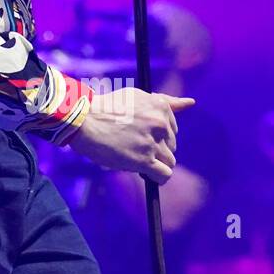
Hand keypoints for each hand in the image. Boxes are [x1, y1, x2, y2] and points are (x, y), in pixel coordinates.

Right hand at [64, 88, 194, 184]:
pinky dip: (158, 177)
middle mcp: (159, 124)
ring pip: (169, 161)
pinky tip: (145, 172)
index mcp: (160, 106)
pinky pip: (164, 175)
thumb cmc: (106, 108)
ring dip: (155, 163)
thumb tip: (191, 103)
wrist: (82, 121)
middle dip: (156, 149)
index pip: (172, 128)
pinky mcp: (143, 160)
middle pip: (171, 146)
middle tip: (134, 146)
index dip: (157, 135)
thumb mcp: (136, 96)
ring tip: (136, 159)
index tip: (141, 135)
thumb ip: (165, 101)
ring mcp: (152, 143)